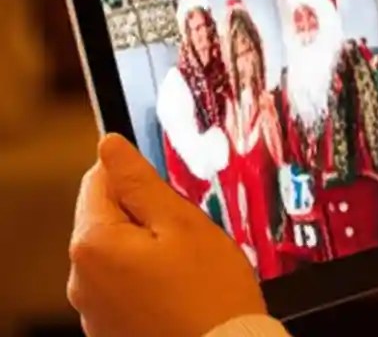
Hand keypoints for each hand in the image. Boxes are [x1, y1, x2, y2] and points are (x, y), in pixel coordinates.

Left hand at [68, 134, 266, 336]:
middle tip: (187, 235)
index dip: (139, 179)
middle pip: (107, 219)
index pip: (99, 181)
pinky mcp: (109, 330)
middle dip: (145, 217)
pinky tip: (179, 292)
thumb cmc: (210, 293)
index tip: (171, 196)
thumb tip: (110, 147)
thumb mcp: (182, 223)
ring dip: (148, 251)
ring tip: (188, 268)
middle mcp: (81, 278)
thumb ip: (140, 182)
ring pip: (118, 255)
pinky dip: (148, 283)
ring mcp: (93, 309)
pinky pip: (124, 288)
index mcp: (93, 243)